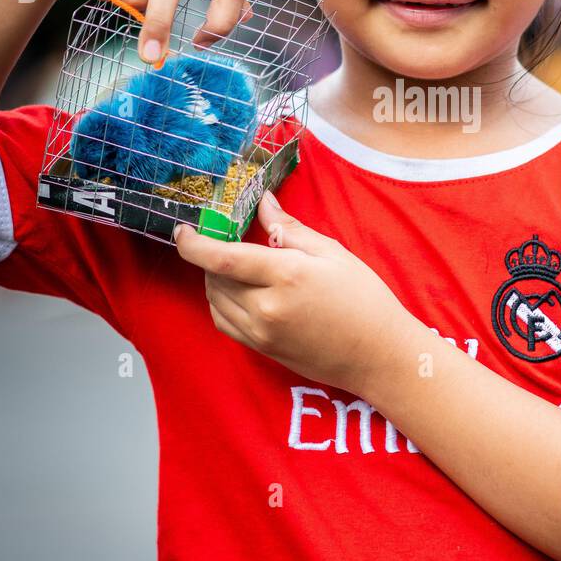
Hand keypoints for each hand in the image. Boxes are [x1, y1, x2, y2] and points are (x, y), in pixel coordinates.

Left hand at [172, 189, 415, 393]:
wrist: (378, 355)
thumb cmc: (364, 300)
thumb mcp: (332, 253)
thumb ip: (290, 229)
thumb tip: (263, 205)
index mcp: (285, 276)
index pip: (222, 258)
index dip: (194, 244)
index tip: (182, 231)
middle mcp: (266, 308)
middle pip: (214, 278)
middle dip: (210, 257)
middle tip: (223, 239)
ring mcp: (262, 333)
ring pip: (215, 301)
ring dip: (213, 279)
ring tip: (233, 264)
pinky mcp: (262, 349)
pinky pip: (225, 322)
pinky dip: (220, 302)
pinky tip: (237, 291)